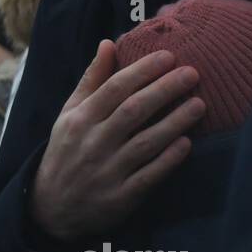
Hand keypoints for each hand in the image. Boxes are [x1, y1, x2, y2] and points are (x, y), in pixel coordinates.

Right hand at [31, 41, 204, 240]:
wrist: (52, 208)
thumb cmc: (67, 152)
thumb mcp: (69, 114)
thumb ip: (91, 80)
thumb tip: (108, 43)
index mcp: (79, 120)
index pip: (114, 88)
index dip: (143, 70)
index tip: (169, 56)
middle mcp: (92, 143)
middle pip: (133, 111)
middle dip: (165, 90)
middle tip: (193, 73)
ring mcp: (107, 171)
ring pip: (145, 142)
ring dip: (175, 122)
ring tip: (200, 104)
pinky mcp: (120, 197)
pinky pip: (149, 175)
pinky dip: (168, 159)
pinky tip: (186, 143)